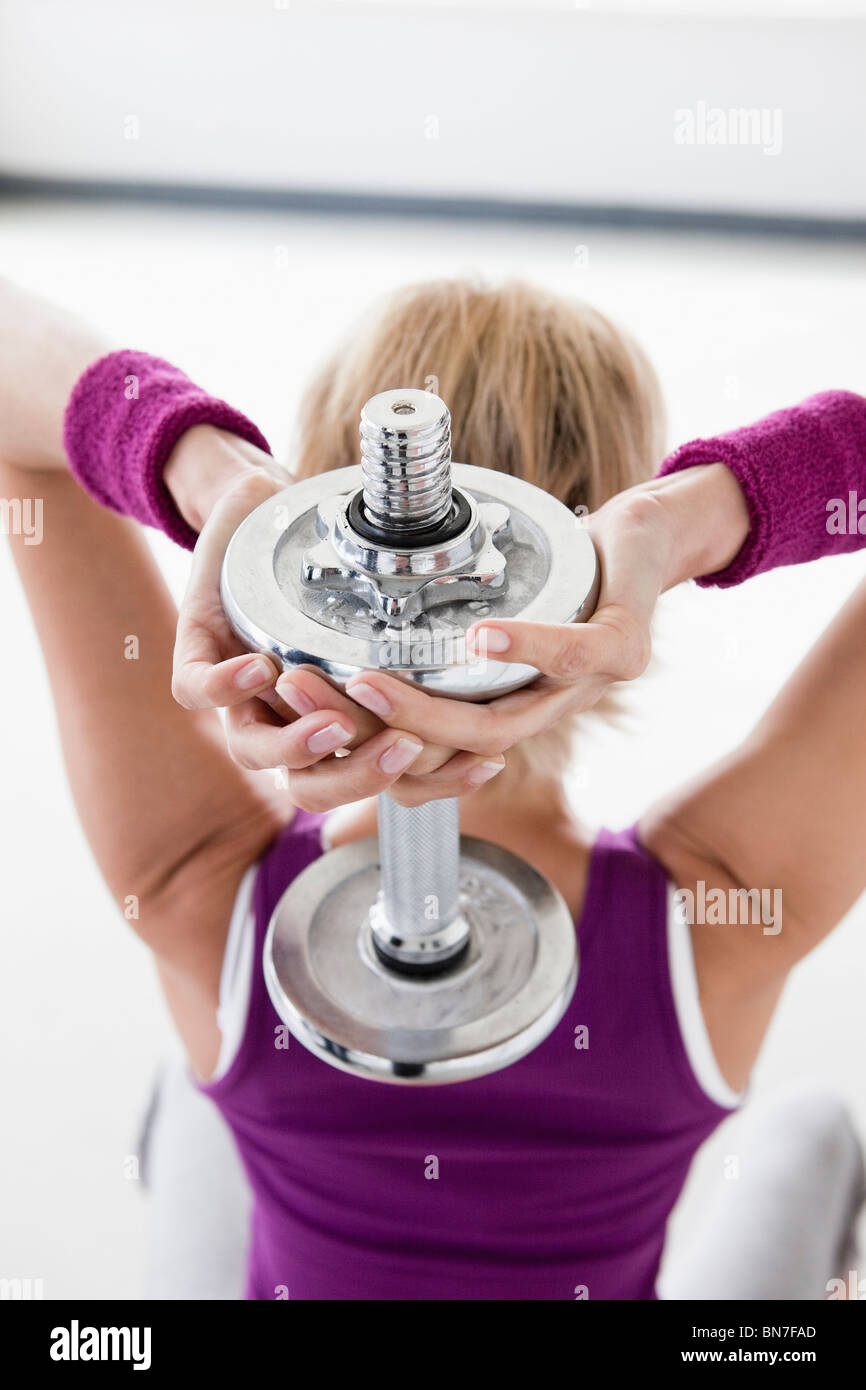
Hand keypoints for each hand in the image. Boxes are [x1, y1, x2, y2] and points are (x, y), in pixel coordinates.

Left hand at [167, 428, 501, 806]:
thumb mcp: (402, 600)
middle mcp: (289, 725)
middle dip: (363, 775)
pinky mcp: (196, 659)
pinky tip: (265, 665)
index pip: (390, 782)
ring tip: (340, 707)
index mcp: (346, 725)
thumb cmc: (333, 559)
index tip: (487, 755)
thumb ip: (448, 635)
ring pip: (255, 754)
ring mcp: (237, 699)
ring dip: (299, 741)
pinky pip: (197, 691)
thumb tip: (534, 650)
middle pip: (315, 791)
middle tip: (406, 740)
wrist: (255, 504)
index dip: (438, 783)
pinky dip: (228, 685)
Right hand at [329, 464, 750, 764]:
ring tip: (371, 683)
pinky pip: (572, 657)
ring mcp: (588, 689)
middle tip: (314, 699)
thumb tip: (350, 635)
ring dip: (429, 709)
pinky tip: (480, 636)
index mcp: (505, 710)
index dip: (369, 757)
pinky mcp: (623, 647)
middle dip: (376, 737)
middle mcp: (543, 714)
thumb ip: (436, 636)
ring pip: (504, 725)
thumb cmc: (562, 571)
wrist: (649, 536)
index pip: (430, 764)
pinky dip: (524, 647)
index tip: (307, 720)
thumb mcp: (488, 607)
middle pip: (454, 755)